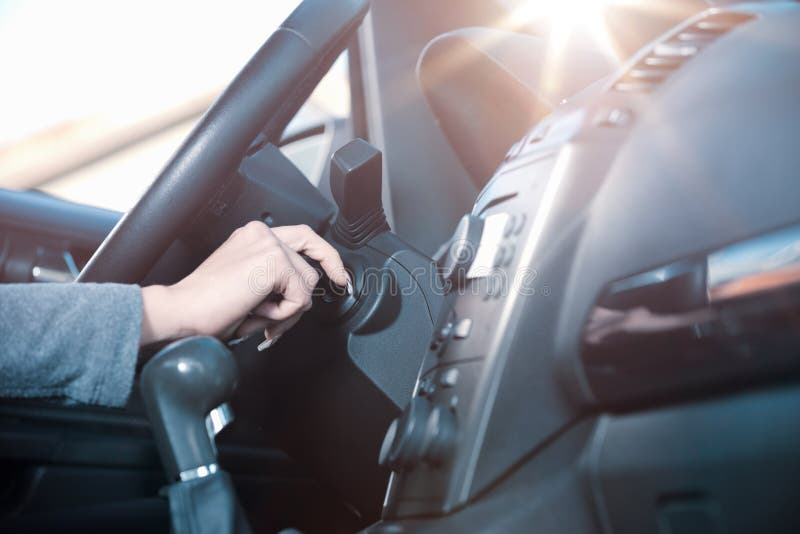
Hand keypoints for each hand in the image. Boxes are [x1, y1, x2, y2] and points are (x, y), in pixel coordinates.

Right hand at [140, 222, 348, 345]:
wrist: (182, 311)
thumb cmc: (205, 307)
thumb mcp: (247, 288)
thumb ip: (273, 284)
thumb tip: (301, 300)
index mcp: (253, 236)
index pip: (303, 236)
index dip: (326, 256)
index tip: (339, 276)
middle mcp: (262, 234)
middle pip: (310, 265)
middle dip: (304, 297)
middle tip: (297, 314)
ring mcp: (269, 245)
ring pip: (307, 286)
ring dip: (287, 311)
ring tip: (256, 317)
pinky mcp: (275, 262)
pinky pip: (300, 299)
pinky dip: (282, 316)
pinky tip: (255, 313)